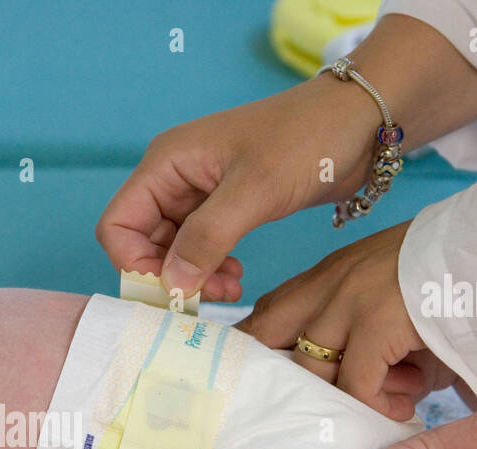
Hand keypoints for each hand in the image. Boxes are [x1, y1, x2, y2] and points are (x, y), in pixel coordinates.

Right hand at [95, 79, 380, 300]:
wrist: (358, 121)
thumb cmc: (307, 140)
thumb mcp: (255, 191)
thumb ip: (207, 239)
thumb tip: (170, 286)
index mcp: (167, 163)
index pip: (118, 224)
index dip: (134, 262)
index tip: (171, 290)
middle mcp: (175, 177)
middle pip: (142, 240)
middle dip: (168, 275)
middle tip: (206, 298)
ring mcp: (199, 192)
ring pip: (172, 248)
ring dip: (192, 275)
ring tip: (230, 289)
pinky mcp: (225, 205)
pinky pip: (200, 246)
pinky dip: (211, 267)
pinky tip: (236, 276)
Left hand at [239, 219, 452, 420]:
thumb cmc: (459, 285)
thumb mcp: (399, 306)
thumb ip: (368, 344)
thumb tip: (355, 393)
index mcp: (332, 273)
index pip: (271, 308)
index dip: (258, 344)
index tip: (258, 377)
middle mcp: (331, 282)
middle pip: (266, 330)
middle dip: (268, 369)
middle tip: (296, 404)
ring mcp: (351, 300)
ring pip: (308, 365)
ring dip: (339, 395)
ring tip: (389, 398)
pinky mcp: (379, 321)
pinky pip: (355, 383)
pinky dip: (376, 405)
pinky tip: (404, 405)